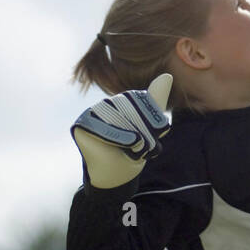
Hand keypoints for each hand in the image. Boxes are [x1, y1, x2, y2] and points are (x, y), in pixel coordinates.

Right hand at [71, 74, 172, 188]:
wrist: (118, 174)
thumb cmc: (134, 150)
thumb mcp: (151, 125)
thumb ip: (156, 102)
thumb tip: (167, 76)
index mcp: (120, 101)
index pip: (137, 98)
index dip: (151, 116)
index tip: (159, 133)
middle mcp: (104, 104)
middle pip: (126, 105)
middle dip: (143, 127)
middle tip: (147, 145)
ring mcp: (91, 113)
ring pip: (117, 115)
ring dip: (133, 134)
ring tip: (137, 148)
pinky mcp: (81, 125)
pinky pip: (103, 126)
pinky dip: (119, 137)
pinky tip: (127, 145)